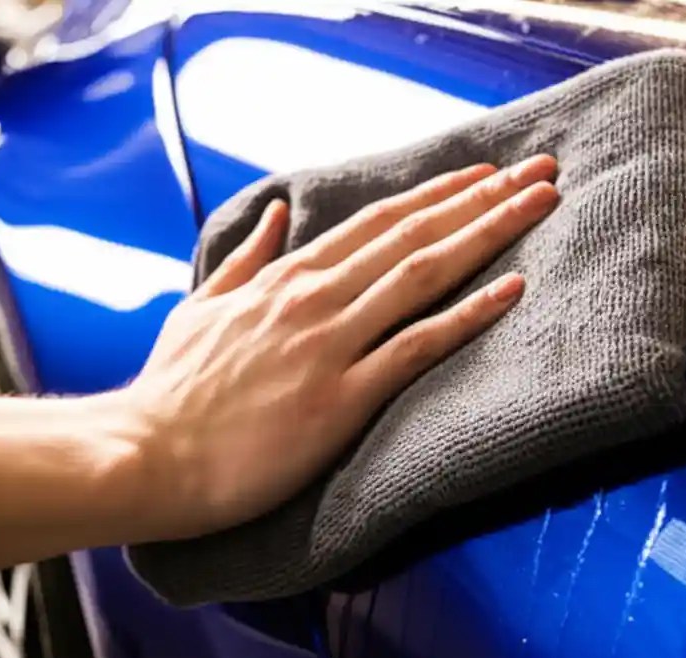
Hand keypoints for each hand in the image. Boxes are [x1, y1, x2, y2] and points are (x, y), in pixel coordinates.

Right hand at [117, 155, 558, 540]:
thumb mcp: (202, 306)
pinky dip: (468, 314)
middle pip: (414, 235)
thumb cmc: (171, 392)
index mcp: (286, 279)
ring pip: (424, 275)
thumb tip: (279, 213)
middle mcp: (315, 299)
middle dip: (482, 200)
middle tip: (538, 173)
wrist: (146, 457)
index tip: (483, 173)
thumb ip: (247, 258)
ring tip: (539, 206)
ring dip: (488, 234)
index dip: (436, 195)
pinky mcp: (342, 398)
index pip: (377, 223)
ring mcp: (330, 344)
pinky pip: (418, 347)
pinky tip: (511, 289)